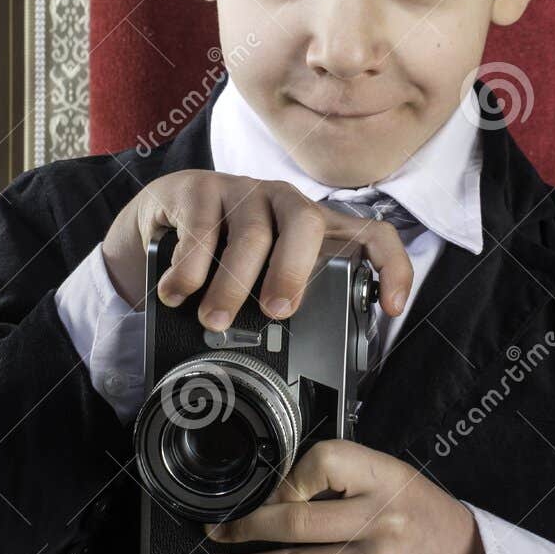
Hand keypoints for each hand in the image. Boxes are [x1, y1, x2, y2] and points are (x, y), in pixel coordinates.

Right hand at [102, 169, 413, 327]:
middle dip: (293, 271)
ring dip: (232, 283)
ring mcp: (243, 190)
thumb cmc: (225, 254)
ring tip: (214, 319)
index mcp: (314, 228)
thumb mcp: (263, 277)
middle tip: (277, 312)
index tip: (392, 306)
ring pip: (250, 231)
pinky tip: (176, 293)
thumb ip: (288, 304)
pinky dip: (188, 269)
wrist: (162, 218)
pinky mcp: (199, 188)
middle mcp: (285, 202)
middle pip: (306, 223)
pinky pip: (201, 227)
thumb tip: (312, 365)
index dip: (391, 266)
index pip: (371, 234)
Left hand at [199, 438, 491, 553]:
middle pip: (293, 523)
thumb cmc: (416, 512)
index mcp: (383, 478)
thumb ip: (341, 477)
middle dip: (243, 532)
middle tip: (214, 538)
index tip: (265, 495)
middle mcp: (379, 520)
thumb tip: (276, 496)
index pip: (322, 463)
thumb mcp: (389, 474)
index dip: (285, 479)